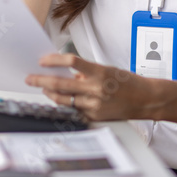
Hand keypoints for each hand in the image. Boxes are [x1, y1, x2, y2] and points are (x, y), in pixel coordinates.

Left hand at [25, 53, 153, 121]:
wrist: (146, 99)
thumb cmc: (128, 82)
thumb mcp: (107, 70)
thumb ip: (86, 72)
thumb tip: (64, 72)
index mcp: (99, 72)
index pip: (71, 62)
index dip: (53, 60)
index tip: (43, 60)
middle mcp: (96, 89)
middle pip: (60, 83)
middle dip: (41, 80)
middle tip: (30, 77)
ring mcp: (94, 104)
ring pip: (63, 99)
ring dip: (50, 93)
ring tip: (43, 88)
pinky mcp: (94, 116)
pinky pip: (73, 109)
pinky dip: (65, 103)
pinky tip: (59, 99)